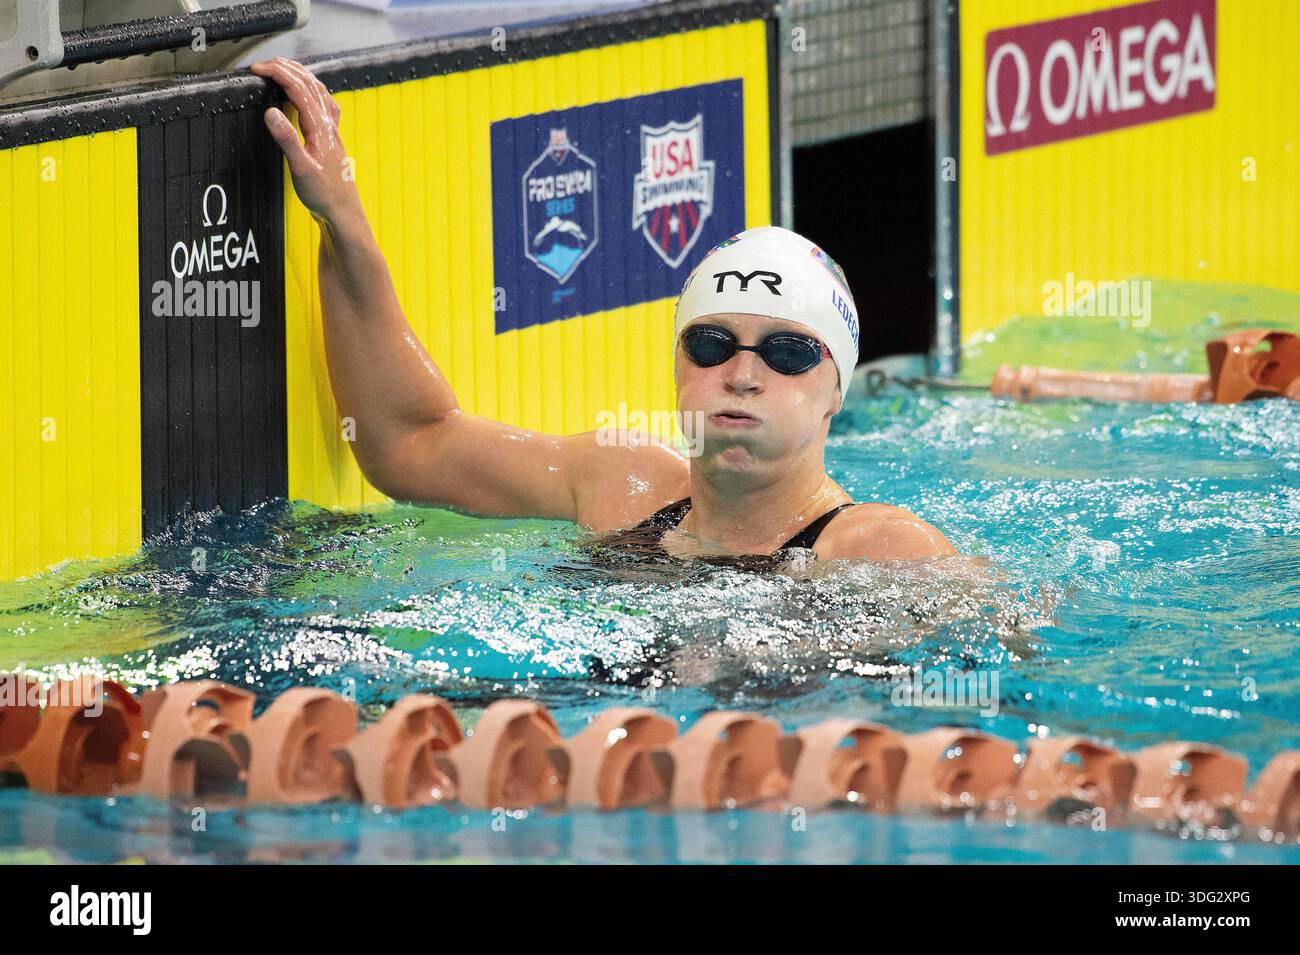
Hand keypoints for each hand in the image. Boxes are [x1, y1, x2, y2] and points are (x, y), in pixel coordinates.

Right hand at [250, 57, 358, 225]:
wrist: (343, 212)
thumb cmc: (325, 195)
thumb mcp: (301, 169)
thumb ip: (287, 139)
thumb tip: (271, 112)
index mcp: (320, 127)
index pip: (298, 89)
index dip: (277, 73)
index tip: (257, 69)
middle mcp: (329, 125)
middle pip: (309, 84)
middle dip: (286, 68)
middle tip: (264, 64)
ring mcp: (331, 130)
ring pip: (318, 91)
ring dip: (300, 75)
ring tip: (282, 68)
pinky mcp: (330, 138)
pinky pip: (324, 104)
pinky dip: (312, 91)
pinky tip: (309, 95)